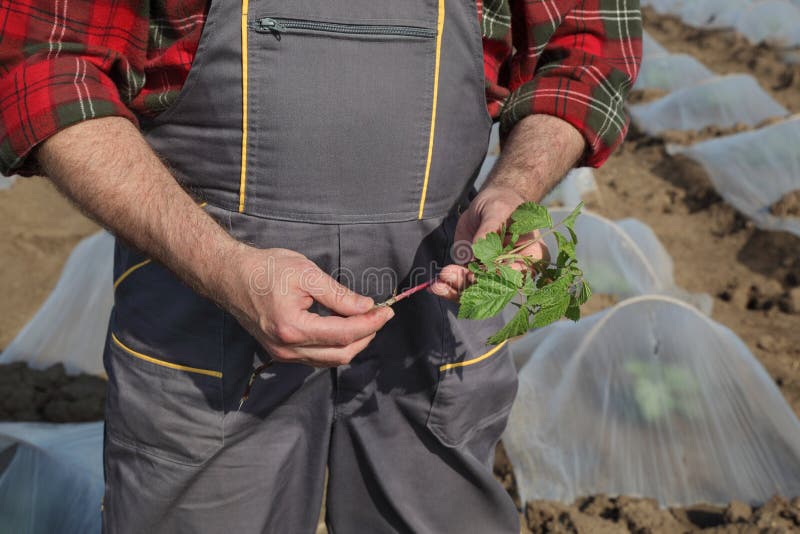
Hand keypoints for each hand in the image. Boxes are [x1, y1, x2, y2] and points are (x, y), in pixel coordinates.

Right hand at [219, 246, 393, 366]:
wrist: (230, 276)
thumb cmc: (266, 269)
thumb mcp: (306, 273)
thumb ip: (338, 295)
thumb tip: (366, 307)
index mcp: (293, 327)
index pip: (343, 334)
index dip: (370, 324)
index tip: (387, 310)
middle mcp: (287, 348)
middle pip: (340, 353)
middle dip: (366, 336)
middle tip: (381, 315)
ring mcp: (283, 354)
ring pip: (330, 360)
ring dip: (353, 343)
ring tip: (368, 322)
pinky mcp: (281, 353)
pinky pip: (317, 358)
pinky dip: (336, 346)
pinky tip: (346, 329)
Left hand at [429, 185, 548, 302]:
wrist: (490, 205)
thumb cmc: (502, 204)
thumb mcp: (498, 210)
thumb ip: (490, 230)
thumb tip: (479, 250)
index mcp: (531, 256)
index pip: (517, 274)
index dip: (496, 278)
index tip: (476, 275)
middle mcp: (514, 271)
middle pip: (495, 288)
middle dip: (470, 285)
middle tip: (449, 275)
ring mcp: (493, 275)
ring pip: (477, 292)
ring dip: (456, 290)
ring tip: (438, 284)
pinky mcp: (475, 274)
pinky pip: (463, 286)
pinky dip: (450, 288)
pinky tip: (437, 286)